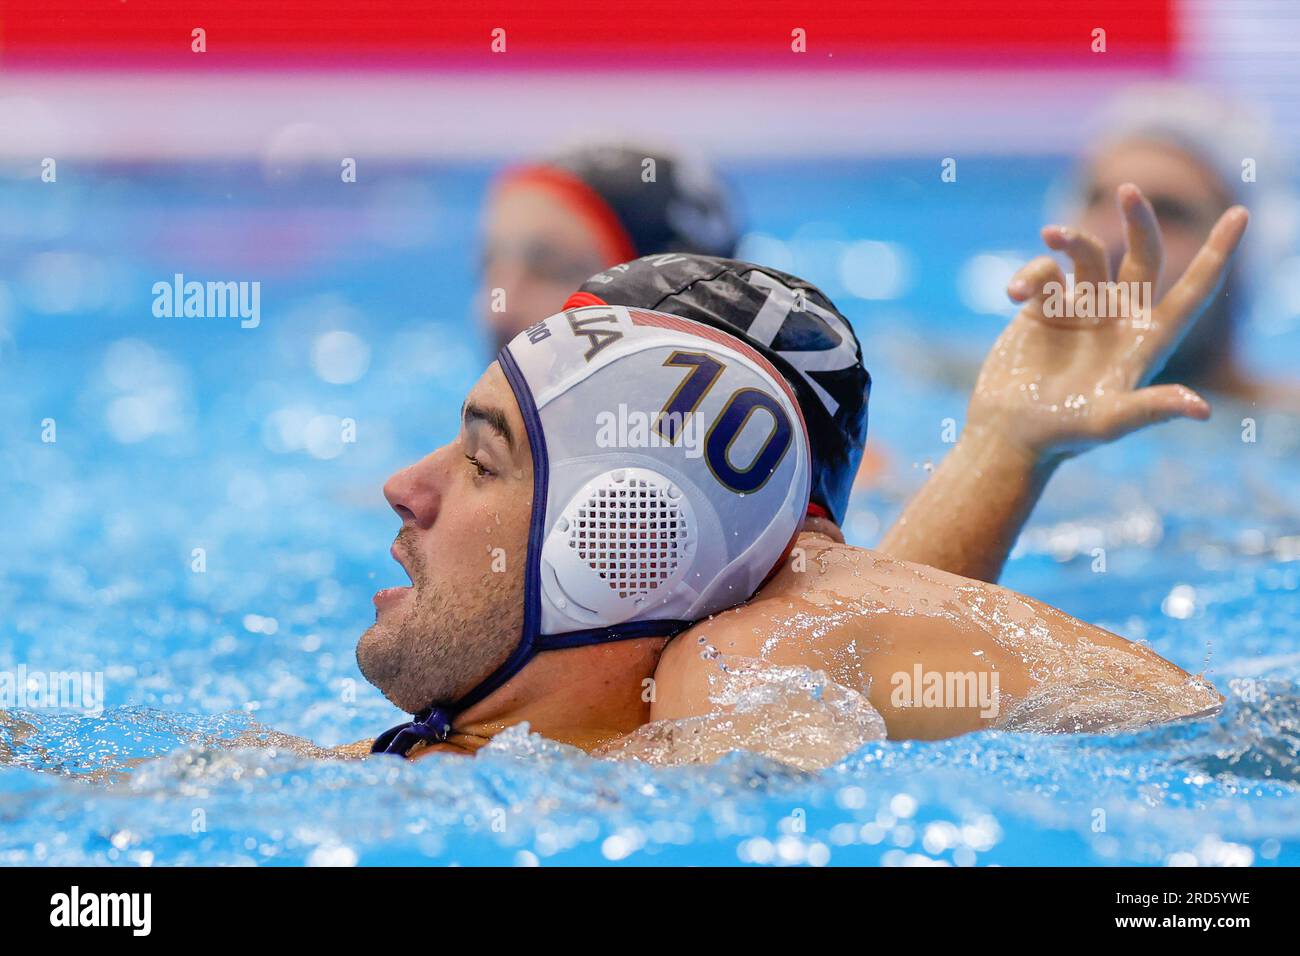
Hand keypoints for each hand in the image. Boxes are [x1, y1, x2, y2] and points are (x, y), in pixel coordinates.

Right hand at [966, 184, 1248, 461]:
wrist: (1008, 433)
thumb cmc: (1062, 435)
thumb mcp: (1108, 423)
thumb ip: (1151, 410)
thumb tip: (1201, 409)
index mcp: (1146, 342)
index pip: (1193, 292)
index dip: (1217, 254)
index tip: (1241, 213)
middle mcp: (1118, 319)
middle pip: (1144, 256)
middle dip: (1140, 221)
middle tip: (1128, 189)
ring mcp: (1080, 311)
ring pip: (1086, 255)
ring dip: (1071, 238)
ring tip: (1052, 235)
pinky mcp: (1042, 309)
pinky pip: (1043, 272)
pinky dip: (1030, 274)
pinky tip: (1013, 294)